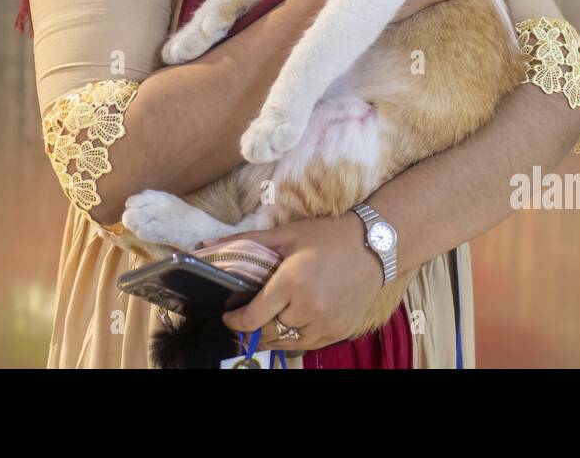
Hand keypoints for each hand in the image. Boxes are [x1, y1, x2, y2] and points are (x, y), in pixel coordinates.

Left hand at [198, 213, 382, 351]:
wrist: (373, 247)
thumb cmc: (326, 236)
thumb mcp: (286, 234)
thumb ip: (246, 241)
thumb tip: (206, 244)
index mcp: (291, 283)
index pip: (252, 318)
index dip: (234, 321)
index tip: (228, 315)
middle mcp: (308, 308)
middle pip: (266, 333)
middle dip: (250, 329)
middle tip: (245, 317)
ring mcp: (325, 323)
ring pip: (286, 342)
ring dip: (270, 336)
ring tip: (265, 323)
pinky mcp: (339, 331)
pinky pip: (307, 345)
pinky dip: (294, 338)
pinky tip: (290, 324)